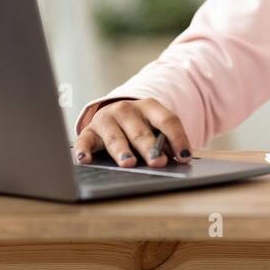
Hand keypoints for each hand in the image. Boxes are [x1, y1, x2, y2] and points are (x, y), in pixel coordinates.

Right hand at [73, 97, 192, 167]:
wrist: (114, 115)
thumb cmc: (140, 127)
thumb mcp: (155, 128)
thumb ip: (165, 141)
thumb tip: (179, 160)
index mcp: (149, 106)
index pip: (167, 120)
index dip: (178, 138)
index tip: (185, 156)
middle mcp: (126, 109)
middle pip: (141, 131)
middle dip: (149, 147)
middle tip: (158, 161)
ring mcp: (106, 118)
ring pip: (115, 136)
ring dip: (122, 150)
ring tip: (128, 163)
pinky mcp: (89, 131)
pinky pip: (84, 141)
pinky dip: (83, 150)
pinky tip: (85, 160)